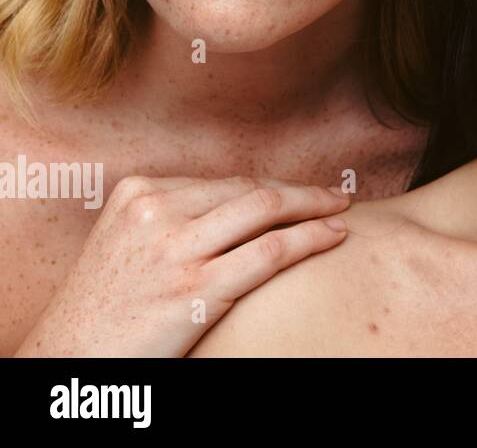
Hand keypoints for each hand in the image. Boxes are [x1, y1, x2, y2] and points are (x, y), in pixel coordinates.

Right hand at [14, 175, 350, 356]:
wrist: (71, 358)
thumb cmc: (106, 306)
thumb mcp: (127, 241)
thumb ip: (172, 217)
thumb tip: (241, 204)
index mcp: (139, 192)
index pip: (225, 183)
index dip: (271, 188)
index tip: (300, 193)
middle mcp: (156, 211)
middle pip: (249, 190)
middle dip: (299, 193)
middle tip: (334, 195)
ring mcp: (176, 249)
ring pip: (266, 210)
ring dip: (314, 207)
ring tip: (340, 210)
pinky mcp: (195, 288)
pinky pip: (271, 251)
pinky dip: (311, 238)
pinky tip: (335, 235)